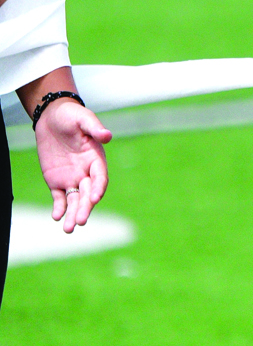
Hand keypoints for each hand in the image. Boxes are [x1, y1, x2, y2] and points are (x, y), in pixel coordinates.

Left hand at [34, 99, 110, 228]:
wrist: (52, 117)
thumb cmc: (71, 116)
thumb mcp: (83, 118)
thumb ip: (94, 128)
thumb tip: (108, 136)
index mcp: (96, 159)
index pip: (100, 178)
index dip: (98, 188)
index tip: (94, 198)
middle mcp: (86, 172)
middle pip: (87, 194)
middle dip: (84, 208)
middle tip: (81, 221)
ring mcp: (72, 178)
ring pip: (74, 200)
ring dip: (72, 214)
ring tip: (68, 229)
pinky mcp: (56, 181)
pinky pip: (59, 197)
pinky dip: (58, 208)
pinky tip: (56, 217)